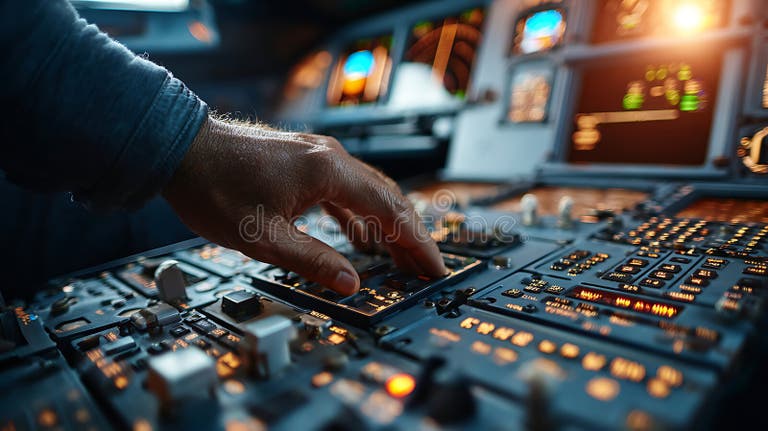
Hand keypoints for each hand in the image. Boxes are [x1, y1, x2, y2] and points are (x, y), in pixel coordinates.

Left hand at [162, 116, 446, 294]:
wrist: (180, 149)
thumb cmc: (215, 187)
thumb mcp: (262, 237)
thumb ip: (312, 261)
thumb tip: (350, 283)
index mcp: (328, 172)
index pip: (390, 211)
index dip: (416, 243)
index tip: (433, 268)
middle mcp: (331, 157)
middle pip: (387, 199)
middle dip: (409, 237)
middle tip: (425, 270)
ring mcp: (318, 155)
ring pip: (369, 192)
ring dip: (387, 226)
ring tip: (400, 259)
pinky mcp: (305, 161)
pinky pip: (346, 189)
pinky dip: (360, 215)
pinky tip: (361, 237)